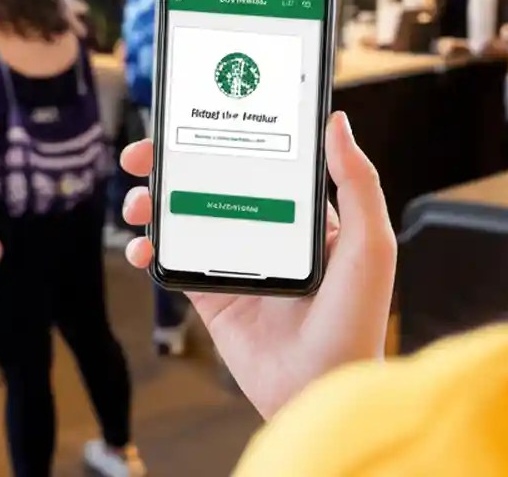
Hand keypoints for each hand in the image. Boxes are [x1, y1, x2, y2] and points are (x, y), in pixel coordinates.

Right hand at [120, 112, 396, 417]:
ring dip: (155, 202)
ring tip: (138, 201)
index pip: (262, 162)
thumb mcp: (369, 245)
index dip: (228, 138)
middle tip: (145, 153)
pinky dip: (151, 250)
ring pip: (186, 217)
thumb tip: (337, 123)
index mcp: (307, 217)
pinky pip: (175, 264)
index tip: (200, 118)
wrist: (319, 389)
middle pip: (212, 182)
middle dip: (174, 164)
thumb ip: (357, 182)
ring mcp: (238, 264)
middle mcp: (270, 234)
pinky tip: (143, 246)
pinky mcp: (214, 297)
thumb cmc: (357, 321)